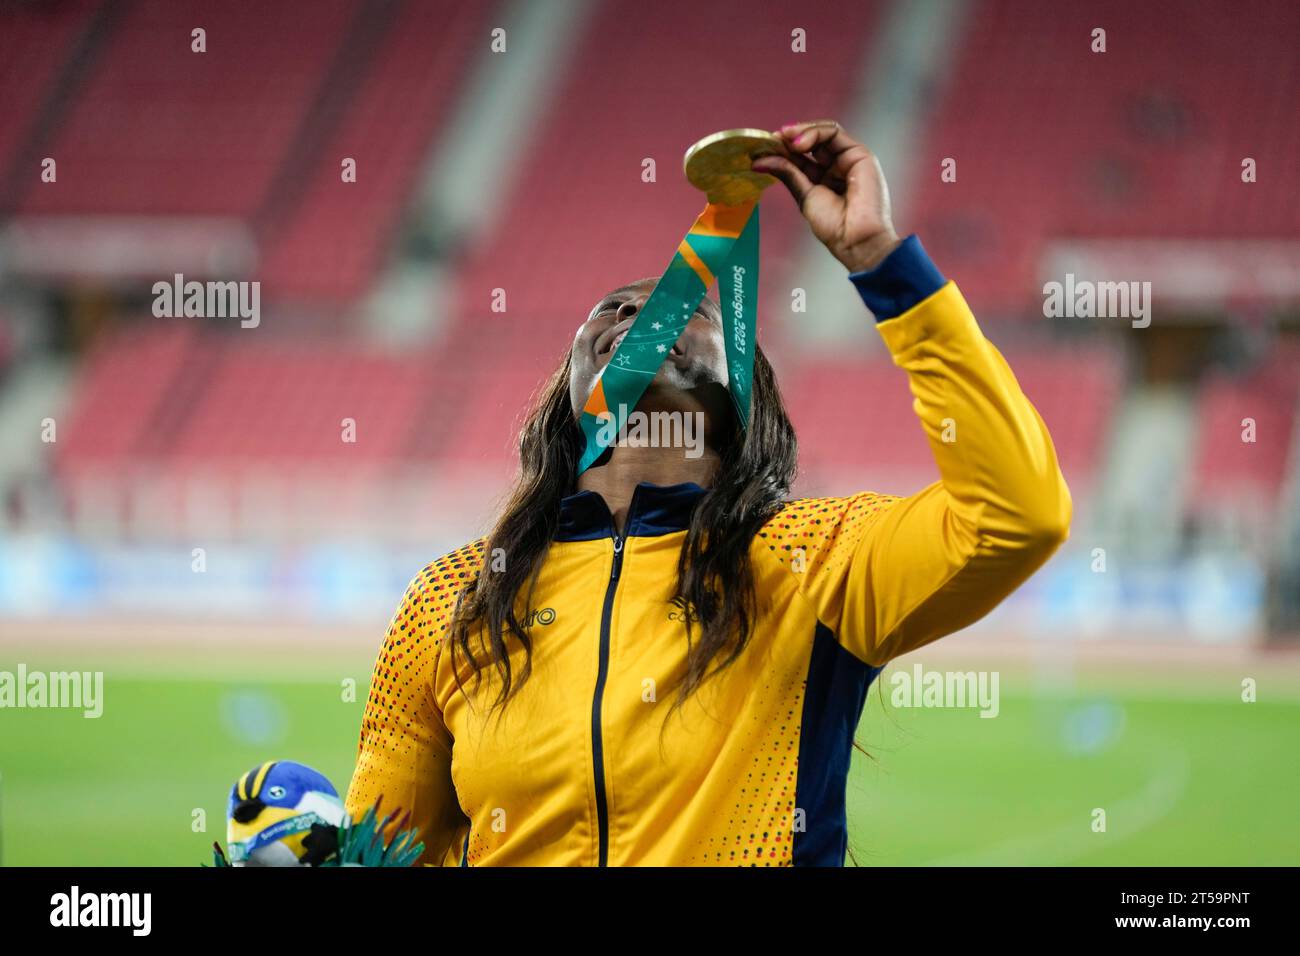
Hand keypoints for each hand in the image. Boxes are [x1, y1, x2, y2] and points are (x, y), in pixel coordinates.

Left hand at [752, 120, 900, 272]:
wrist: (855, 238)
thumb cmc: (833, 226)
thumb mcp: (804, 195)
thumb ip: (787, 173)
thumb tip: (759, 161)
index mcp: (824, 179)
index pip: (801, 157)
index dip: (783, 150)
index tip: (763, 149)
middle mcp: (837, 167)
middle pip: (812, 142)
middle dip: (790, 139)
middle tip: (772, 140)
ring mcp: (848, 159)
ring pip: (823, 133)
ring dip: (801, 132)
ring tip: (785, 140)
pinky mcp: (859, 153)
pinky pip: (835, 133)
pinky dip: (814, 133)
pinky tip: (798, 143)